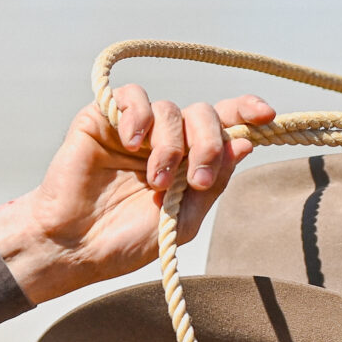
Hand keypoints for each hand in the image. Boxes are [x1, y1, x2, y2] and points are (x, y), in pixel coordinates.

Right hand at [0, 86, 275, 303]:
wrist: (75, 246)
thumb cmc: (126, 241)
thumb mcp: (184, 220)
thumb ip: (215, 182)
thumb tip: (246, 141)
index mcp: (190, 162)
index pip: (225, 125)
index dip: (247, 111)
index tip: (267, 115)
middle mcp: (166, 140)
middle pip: (204, 113)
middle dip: (209, 143)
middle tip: (197, 179)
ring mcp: (135, 128)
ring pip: (170, 109)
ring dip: (170, 146)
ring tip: (155, 182)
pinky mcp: (104, 118)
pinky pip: (132, 96)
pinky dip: (139, 115)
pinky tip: (132, 143)